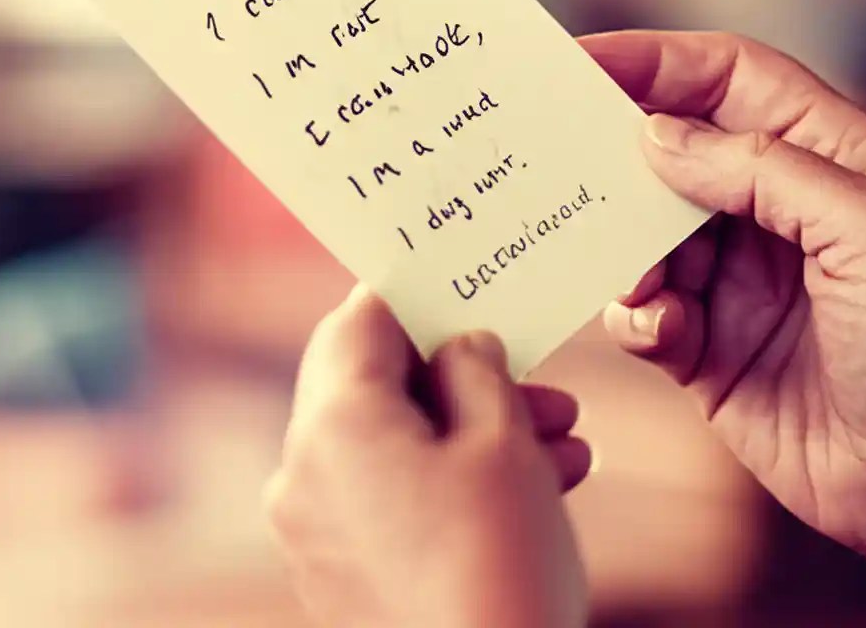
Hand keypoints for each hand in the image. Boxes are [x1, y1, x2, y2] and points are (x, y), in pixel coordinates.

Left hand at [265, 288, 589, 627]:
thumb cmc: (502, 564)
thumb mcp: (504, 442)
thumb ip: (476, 368)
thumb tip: (458, 347)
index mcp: (333, 423)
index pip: (360, 321)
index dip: (418, 297)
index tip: (465, 290)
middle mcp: (303, 473)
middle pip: (377, 387)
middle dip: (464, 378)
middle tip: (539, 382)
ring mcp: (313, 531)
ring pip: (394, 448)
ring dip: (474, 434)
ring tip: (562, 443)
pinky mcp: (338, 575)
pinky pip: (387, 502)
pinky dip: (448, 485)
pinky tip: (531, 492)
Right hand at [584, 31, 865, 625]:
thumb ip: (760, 171)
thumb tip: (656, 137)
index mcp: (827, 158)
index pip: (728, 79)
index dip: (656, 61)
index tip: (581, 63)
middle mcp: (774, 212)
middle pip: (671, 152)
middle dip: (616, 158)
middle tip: (559, 162)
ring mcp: (735, 282)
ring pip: (641, 237)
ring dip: (625, 254)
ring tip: (643, 284)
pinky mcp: (706, 348)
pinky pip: (642, 312)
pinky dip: (636, 317)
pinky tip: (665, 335)